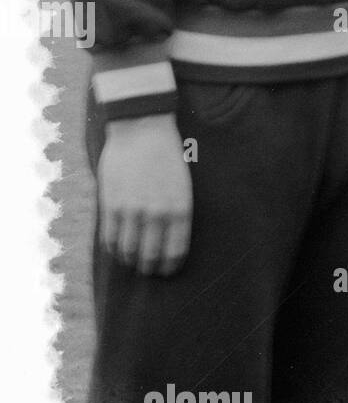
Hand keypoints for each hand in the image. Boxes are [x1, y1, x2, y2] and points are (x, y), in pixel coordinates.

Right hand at [96, 112, 191, 275]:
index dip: (171, 268)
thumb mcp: (183, 184)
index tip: (168, 272)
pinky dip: (113, 249)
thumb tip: (170, 242)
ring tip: (133, 261)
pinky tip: (118, 248)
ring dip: (130, 261)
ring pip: (128, 252)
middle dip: (150, 269)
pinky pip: (110, 239)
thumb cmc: (168, 157)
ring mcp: (132, 210)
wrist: (143, 130)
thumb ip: (176, 212)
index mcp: (180, 207)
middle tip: (149, 270)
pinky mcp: (111, 204)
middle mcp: (157, 212)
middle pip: (150, 257)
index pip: (176, 252)